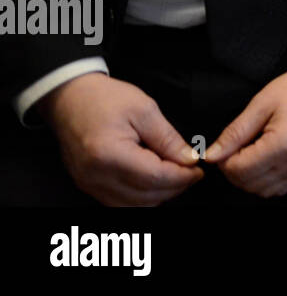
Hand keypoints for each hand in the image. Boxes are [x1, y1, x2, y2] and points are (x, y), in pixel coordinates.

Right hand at [40, 72, 202, 205]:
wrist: (70, 98)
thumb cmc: (105, 98)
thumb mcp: (144, 109)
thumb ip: (168, 139)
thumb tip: (190, 160)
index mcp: (110, 154)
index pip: (155, 178)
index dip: (182, 177)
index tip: (198, 169)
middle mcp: (96, 176)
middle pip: (146, 197)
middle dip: (174, 187)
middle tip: (190, 171)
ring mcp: (89, 184)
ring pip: (134, 206)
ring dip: (159, 194)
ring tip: (173, 173)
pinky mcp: (88, 186)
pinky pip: (120, 203)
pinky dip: (141, 196)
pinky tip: (152, 178)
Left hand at [204, 61, 286, 197]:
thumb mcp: (261, 104)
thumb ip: (235, 133)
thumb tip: (211, 155)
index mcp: (283, 144)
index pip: (240, 170)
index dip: (224, 161)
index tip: (226, 145)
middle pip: (250, 184)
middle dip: (234, 171)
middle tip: (234, 149)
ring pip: (265, 191)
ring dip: (250, 179)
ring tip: (249, 154)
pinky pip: (281, 188)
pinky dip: (266, 181)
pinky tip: (264, 161)